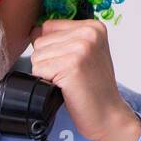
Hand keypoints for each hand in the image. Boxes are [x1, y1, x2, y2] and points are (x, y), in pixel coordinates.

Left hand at [28, 17, 140, 140]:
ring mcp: (81, 48)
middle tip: (70, 74)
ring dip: (47, 72)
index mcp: (92, 26)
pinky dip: (46, 82)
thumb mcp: (83, 53)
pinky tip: (65, 87)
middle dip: (48, 61)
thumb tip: (33, 31)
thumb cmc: (93, 87)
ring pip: (37, 56)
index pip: (48, 26)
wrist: (108, 114)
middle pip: (40, 41)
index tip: (70, 63)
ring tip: (68, 80)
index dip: (51, 48)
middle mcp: (88, 33)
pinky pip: (38, 70)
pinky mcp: (72, 65)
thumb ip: (61, 39)